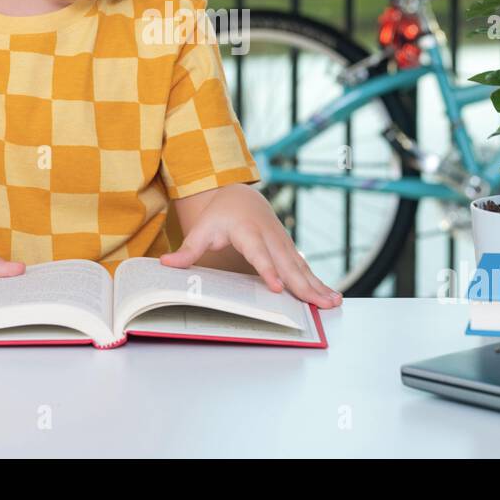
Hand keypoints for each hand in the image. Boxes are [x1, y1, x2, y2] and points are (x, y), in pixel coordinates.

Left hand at [160, 184, 341, 307]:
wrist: (240, 196)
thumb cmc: (220, 215)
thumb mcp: (202, 229)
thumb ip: (188, 249)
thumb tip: (166, 263)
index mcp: (248, 232)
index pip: (259, 254)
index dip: (268, 270)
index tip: (277, 288)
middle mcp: (271, 238)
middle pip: (288, 264)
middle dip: (304, 285)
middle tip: (318, 303)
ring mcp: (283, 244)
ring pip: (302, 268)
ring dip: (318, 286)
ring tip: (333, 303)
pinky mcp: (290, 250)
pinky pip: (306, 269)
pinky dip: (319, 283)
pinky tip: (332, 298)